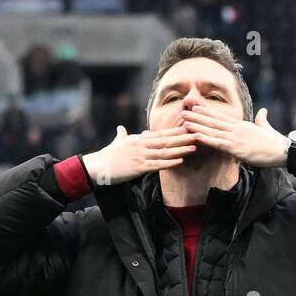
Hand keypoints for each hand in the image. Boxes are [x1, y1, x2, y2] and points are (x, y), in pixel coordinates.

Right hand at [83, 124, 198, 185]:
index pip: (160, 133)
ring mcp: (141, 155)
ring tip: (194, 147)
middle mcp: (141, 145)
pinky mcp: (138, 167)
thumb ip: (121, 135)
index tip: (186, 128)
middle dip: (183, 137)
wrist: (97, 166)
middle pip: (166, 140)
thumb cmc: (107, 155)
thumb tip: (121, 128)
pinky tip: (180, 161)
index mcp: (138, 139)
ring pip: (165, 151)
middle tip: (197, 134)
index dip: (175, 131)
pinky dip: (169, 163)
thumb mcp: (116, 142)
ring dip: (180, 149)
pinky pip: (157, 165)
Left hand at [180, 105, 288, 167]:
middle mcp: (236, 129)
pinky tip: (196, 136)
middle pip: (213, 121)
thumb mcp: (266, 128)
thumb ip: (262, 119)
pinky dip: (206, 139)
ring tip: (184, 122)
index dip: (207, 112)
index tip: (195, 107)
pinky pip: (218, 143)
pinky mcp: (237, 149)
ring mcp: (236, 138)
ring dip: (197, 126)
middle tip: (182, 112)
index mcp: (241, 125)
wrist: (283, 150)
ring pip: (212, 130)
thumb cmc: (275, 142)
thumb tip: (263, 111)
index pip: (221, 117)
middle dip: (197, 116)